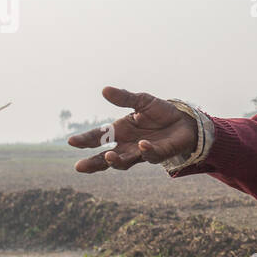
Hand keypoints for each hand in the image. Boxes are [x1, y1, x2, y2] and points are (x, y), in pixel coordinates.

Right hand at [68, 86, 197, 172]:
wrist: (184, 120)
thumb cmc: (160, 112)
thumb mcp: (141, 101)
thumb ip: (124, 98)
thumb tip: (104, 90)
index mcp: (119, 131)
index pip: (98, 138)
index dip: (85, 140)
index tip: (72, 141)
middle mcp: (127, 145)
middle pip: (106, 158)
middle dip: (94, 163)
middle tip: (80, 166)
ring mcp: (142, 152)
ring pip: (125, 162)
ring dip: (116, 161)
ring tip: (108, 156)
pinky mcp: (160, 153)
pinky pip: (151, 155)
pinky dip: (146, 151)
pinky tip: (142, 145)